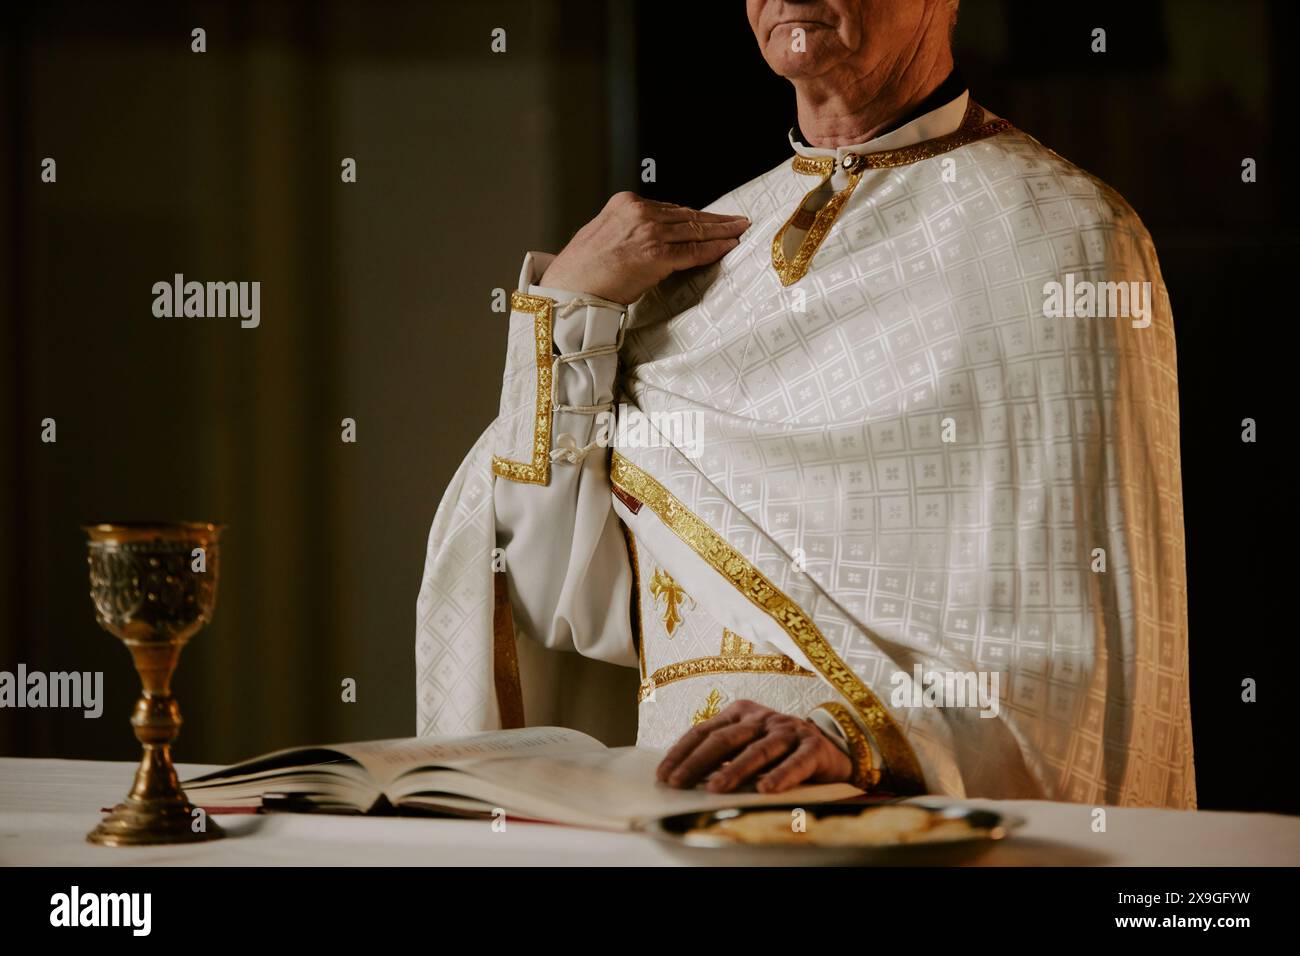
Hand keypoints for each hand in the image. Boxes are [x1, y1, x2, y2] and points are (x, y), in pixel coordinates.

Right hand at [539, 191, 748, 304]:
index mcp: (623, 203)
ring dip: (722, 231)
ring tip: (740, 230)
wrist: (568, 289)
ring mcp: (649, 231)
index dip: (693, 215)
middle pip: (686, 215)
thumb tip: (646, 240)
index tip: (710, 218)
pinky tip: (730, 246)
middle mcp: (638, 211)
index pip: (669, 208)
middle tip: (736, 220)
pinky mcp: (657, 254)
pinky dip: (715, 248)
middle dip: (714, 219)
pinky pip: (694, 250)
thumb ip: (627, 230)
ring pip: (695, 229)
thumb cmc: (580, 271)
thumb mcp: (602, 235)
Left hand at [656, 699, 851, 793]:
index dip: (682, 752)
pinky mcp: (814, 747)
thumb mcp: (748, 746)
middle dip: (698, 762)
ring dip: (735, 771)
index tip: (663, 774)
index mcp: (741, 713)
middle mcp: (763, 718)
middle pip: (725, 739)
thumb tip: (682, 776)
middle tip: (678, 782)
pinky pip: (795, 762)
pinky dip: (780, 776)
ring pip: (758, 750)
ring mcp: (789, 730)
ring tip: (716, 789)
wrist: (833, 750)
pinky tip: (765, 790)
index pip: (704, 731)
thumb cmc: (780, 752)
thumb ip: (722, 755)